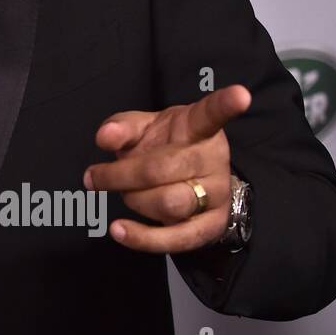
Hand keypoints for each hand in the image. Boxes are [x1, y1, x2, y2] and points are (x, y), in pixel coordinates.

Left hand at [84, 85, 250, 253]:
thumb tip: (105, 137)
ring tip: (123, 192)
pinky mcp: (210, 226)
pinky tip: (119, 231)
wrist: (191, 180)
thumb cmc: (164, 147)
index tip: (240, 95)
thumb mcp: (142, 128)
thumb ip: (121, 128)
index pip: (211, 114)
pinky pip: (176, 239)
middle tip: (94, 176)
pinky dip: (143, 238)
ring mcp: (216, 194)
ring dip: (132, 200)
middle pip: (162, 169)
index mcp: (198, 128)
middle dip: (120, 175)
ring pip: (168, 203)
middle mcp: (212, 160)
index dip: (226, 104)